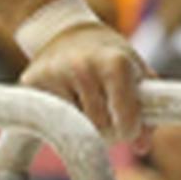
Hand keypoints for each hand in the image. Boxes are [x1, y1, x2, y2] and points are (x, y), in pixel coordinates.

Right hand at [20, 22, 151, 151]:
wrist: (69, 32)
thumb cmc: (110, 58)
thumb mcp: (137, 75)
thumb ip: (148, 109)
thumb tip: (142, 146)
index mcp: (115, 62)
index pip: (125, 119)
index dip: (130, 129)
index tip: (130, 128)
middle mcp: (83, 66)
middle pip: (100, 128)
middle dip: (107, 130)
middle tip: (106, 114)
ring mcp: (55, 74)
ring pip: (75, 129)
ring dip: (83, 128)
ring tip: (86, 107)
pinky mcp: (32, 83)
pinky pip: (51, 122)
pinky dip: (61, 122)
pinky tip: (65, 103)